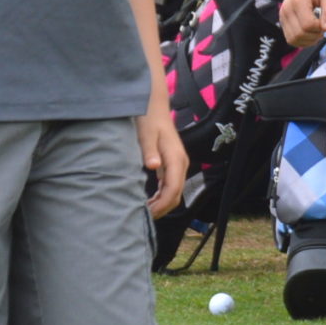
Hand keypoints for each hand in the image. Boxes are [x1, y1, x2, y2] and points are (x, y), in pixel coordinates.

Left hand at [138, 101, 186, 219]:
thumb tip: (154, 167)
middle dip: (163, 208)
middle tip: (144, 218)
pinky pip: (170, 186)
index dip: (162, 204)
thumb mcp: (146, 134)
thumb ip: (149, 150)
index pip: (173, 189)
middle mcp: (181, 164)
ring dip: (162, 204)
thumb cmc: (149, 119)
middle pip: (177, 194)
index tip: (148, 213)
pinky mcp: (172, 165)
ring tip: (145, 212)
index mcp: (176, 159)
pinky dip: (162, 196)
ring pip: (175, 192)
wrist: (154, 107)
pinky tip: (150, 201)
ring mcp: (178, 165)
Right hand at [280, 0, 325, 47]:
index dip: (320, 28)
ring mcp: (282, 16)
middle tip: (323, 27)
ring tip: (316, 31)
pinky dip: (302, 40)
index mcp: (298, 1)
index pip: (308, 25)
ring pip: (293, 40)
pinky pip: (290, 38)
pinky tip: (310, 33)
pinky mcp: (282, 21)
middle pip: (300, 34)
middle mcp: (287, 10)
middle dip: (315, 36)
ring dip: (308, 41)